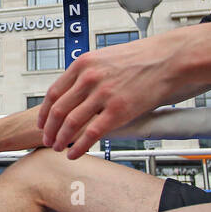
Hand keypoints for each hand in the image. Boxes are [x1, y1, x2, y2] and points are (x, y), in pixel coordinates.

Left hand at [37, 36, 183, 159]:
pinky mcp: (119, 110)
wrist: (169, 59)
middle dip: (49, 129)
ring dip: (61, 139)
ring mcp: (103, 94)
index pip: (53, 93)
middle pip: (58, 110)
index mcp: (83, 64)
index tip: (42, 123)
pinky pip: (91, 133)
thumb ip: (87, 74)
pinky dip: (79, 147)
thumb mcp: (105, 58)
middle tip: (46, 140)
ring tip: (58, 148)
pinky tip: (73, 154)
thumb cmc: (142, 58)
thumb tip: (74, 94)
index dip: (44, 112)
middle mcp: (89, 78)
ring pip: (71, 123)